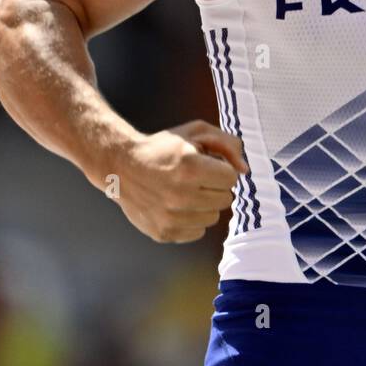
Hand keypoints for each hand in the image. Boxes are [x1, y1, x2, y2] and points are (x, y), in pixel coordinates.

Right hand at [111, 120, 248, 242]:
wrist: (121, 167)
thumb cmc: (164, 148)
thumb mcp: (196, 132)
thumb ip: (228, 145)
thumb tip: (244, 171)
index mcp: (190, 166)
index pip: (231, 178)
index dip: (221, 170)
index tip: (206, 165)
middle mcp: (180, 194)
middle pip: (225, 199)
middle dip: (214, 187)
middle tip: (196, 178)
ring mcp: (170, 217)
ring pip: (213, 217)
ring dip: (205, 204)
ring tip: (186, 191)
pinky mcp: (163, 233)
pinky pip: (198, 232)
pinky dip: (192, 220)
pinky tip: (177, 206)